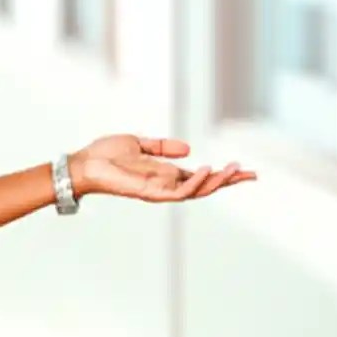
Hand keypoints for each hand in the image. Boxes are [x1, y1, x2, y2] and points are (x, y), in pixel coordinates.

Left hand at [69, 134, 256, 202]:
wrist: (84, 163)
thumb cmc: (105, 155)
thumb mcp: (138, 144)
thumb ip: (162, 147)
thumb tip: (188, 149)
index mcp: (165, 173)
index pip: (200, 176)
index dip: (222, 174)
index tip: (245, 169)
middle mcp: (166, 184)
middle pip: (205, 187)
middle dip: (229, 181)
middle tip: (252, 174)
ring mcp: (160, 190)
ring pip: (198, 191)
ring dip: (217, 181)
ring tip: (234, 170)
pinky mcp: (151, 193)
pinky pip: (180, 192)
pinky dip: (196, 182)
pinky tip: (207, 169)